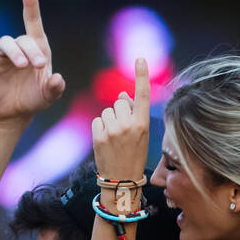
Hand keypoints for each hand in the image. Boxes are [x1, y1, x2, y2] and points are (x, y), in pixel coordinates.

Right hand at [0, 0, 65, 123]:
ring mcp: (2, 56)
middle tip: (37, 66)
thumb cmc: (34, 98)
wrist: (15, 113)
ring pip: (5, 43)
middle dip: (31, 50)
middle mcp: (19, 48)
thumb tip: (57, 79)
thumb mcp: (49, 96)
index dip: (30, 3)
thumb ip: (55, 88)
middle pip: (23, 39)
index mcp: (37, 49)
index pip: (33, 22)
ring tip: (22, 66)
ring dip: (14, 52)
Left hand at [91, 57, 150, 182]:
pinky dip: (100, 128)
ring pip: (107, 111)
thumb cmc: (134, 155)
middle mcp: (128, 125)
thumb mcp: (141, 135)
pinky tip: (105, 140)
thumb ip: (133, 113)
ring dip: (109, 120)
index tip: (139, 59)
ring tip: (114, 138)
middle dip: (120, 112)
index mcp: (143, 124)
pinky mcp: (99, 136)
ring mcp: (112, 131)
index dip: (141, 75)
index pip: (142, 95)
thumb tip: (121, 94)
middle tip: (123, 131)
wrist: (121, 181)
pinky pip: (97, 120)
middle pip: (119, 102)